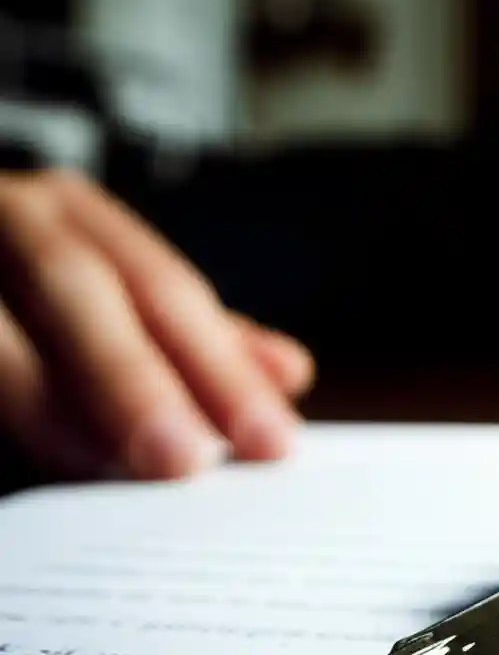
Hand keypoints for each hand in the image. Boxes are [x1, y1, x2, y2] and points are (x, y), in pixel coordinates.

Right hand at [0, 171, 312, 481]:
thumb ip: (189, 334)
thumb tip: (287, 372)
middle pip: (80, 288)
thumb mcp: (106, 295)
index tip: (272, 441)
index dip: (220, 365)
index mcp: (70, 213)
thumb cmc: (14, 285)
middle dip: (137, 379)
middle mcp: (6, 215)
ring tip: (104, 468)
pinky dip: (5, 410)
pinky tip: (46, 457)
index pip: (164, 287)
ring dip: (50, 405)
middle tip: (185, 462)